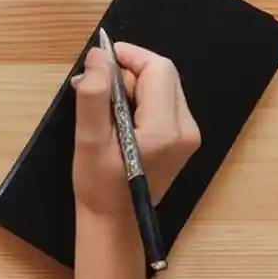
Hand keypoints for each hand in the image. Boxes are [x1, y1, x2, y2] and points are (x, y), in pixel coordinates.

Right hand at [72, 42, 200, 218]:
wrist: (115, 223)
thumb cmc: (99, 184)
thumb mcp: (89, 139)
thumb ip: (94, 95)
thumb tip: (98, 56)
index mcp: (167, 128)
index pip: (157, 69)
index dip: (129, 55)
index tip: (99, 59)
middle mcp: (186, 128)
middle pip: (163, 75)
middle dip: (128, 70)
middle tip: (95, 83)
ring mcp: (188, 135)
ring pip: (163, 86)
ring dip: (132, 84)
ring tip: (101, 103)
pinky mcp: (182, 139)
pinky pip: (163, 102)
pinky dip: (139, 98)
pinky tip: (117, 115)